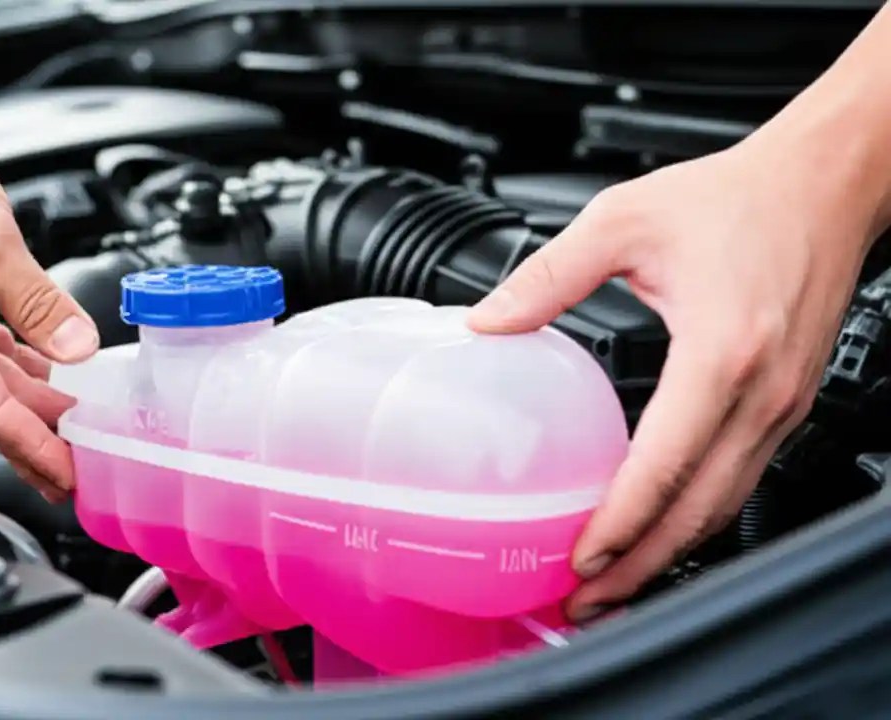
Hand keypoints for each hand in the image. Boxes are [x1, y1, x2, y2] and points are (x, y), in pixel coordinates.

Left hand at [467, 134, 879, 620]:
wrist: (824, 182)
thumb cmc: (737, 197)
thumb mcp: (624, 221)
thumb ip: (550, 275)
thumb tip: (486, 321)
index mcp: (722, 351)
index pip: (666, 462)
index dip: (621, 519)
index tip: (579, 555)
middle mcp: (763, 391)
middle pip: (701, 509)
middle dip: (640, 564)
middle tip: (585, 599)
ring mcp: (784, 404)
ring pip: (727, 505)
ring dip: (670, 551)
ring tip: (615, 582)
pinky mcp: (788, 403)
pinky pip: (741, 479)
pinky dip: (698, 517)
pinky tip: (660, 528)